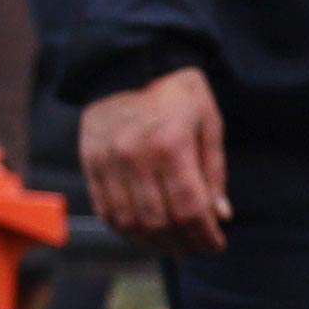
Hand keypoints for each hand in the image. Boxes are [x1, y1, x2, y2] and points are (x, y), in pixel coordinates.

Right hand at [83, 67, 231, 252]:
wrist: (127, 61)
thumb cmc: (177, 93)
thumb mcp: (209, 123)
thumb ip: (214, 172)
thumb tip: (219, 215)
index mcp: (169, 145)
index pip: (189, 209)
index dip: (205, 235)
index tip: (216, 243)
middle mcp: (133, 156)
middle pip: (158, 221)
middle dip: (182, 243)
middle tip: (196, 247)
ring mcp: (106, 160)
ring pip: (128, 220)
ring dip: (152, 242)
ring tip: (171, 244)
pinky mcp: (89, 160)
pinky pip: (104, 207)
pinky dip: (123, 227)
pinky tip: (141, 231)